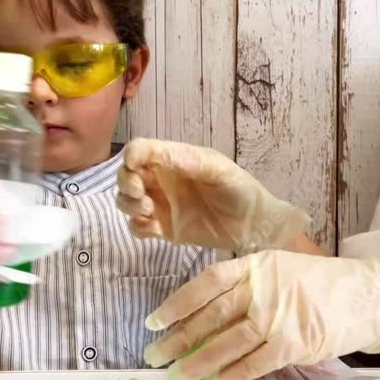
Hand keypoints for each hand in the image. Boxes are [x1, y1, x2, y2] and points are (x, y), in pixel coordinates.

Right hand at [116, 138, 309, 252]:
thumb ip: (193, 162)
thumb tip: (164, 156)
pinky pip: (136, 226)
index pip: (142, 149)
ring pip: (126, 200)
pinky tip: (153, 229)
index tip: (132, 165)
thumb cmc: (240, 190)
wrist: (253, 226)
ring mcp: (160, 204)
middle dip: (125, 182)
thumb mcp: (221, 171)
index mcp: (173, 159)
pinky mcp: (162, 228)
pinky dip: (136, 227)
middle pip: (126, 174)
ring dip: (128, 204)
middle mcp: (161, 180)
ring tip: (149, 211)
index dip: (131, 154)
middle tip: (141, 195)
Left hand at [141, 250, 379, 379]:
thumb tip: (205, 321)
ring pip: (228, 342)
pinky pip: (255, 363)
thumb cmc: (321, 283)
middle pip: (211, 316)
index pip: (207, 282)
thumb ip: (245, 288)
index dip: (177, 302)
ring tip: (177, 376)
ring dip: (198, 362)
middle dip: (178, 338)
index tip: (153, 321)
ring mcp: (279, 315)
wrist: (369, 295)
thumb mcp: (280, 268)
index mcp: (256, 264)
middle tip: (155, 355)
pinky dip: (232, 375)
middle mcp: (264, 287)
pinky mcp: (294, 342)